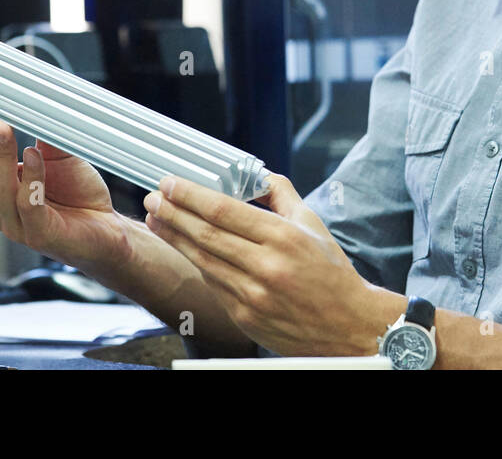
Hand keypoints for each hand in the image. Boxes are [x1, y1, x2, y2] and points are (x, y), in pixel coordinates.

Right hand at [0, 90, 133, 272]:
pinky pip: (30, 204)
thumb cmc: (77, 195)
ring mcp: (16, 223)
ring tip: (0, 124)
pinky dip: (31, 178)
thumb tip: (33, 95)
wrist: (107, 232)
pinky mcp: (40, 234)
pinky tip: (34, 156)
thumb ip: (41, 133)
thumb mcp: (56, 155)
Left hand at [142, 171, 394, 356]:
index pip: (224, 211)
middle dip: (173, 214)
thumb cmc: (331, 272)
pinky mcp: (245, 317)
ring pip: (202, 261)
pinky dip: (195, 263)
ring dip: (174, 238)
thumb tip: (254, 175)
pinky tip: (182, 248)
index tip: (171, 183)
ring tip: (156, 219)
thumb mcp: (313, 223)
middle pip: (206, 235)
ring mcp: (253, 295)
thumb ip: (281, 195)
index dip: (191, 196)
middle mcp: (266, 266)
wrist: (348, 326)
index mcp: (284, 237)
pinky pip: (213, 284)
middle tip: (153, 198)